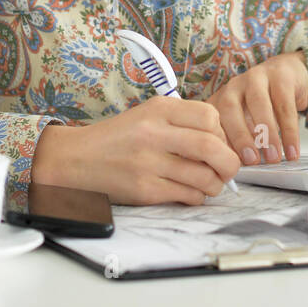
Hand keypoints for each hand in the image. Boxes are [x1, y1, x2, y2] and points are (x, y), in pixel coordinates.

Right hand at [30, 97, 240, 204]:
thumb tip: (222, 142)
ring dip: (215, 184)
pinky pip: (187, 195)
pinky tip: (190, 192)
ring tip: (211, 183)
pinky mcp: (144, 190)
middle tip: (229, 169)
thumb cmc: (119, 137)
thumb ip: (182, 121)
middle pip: (211, 147)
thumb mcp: (148, 114)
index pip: (209, 115)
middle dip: (229, 162)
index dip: (222, 132)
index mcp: (158, 109)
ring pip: (203, 177)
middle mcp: (154, 133)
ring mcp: (148, 163)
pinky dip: (197, 196)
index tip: (220, 142)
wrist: (78, 158)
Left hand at [205, 51, 307, 165]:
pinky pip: (285, 106)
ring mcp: (257, 78)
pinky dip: (289, 131)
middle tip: (251, 161)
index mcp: (220, 99)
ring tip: (274, 158)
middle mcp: (234, 86)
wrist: (288, 72)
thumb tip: (233, 169)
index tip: (228, 168)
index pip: (211, 122)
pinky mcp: (281, 77)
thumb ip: (237, 140)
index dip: (218, 145)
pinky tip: (292, 150)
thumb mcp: (244, 120)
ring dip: (266, 134)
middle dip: (239, 136)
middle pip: (230, 108)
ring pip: (259, 104)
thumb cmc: (263, 103)